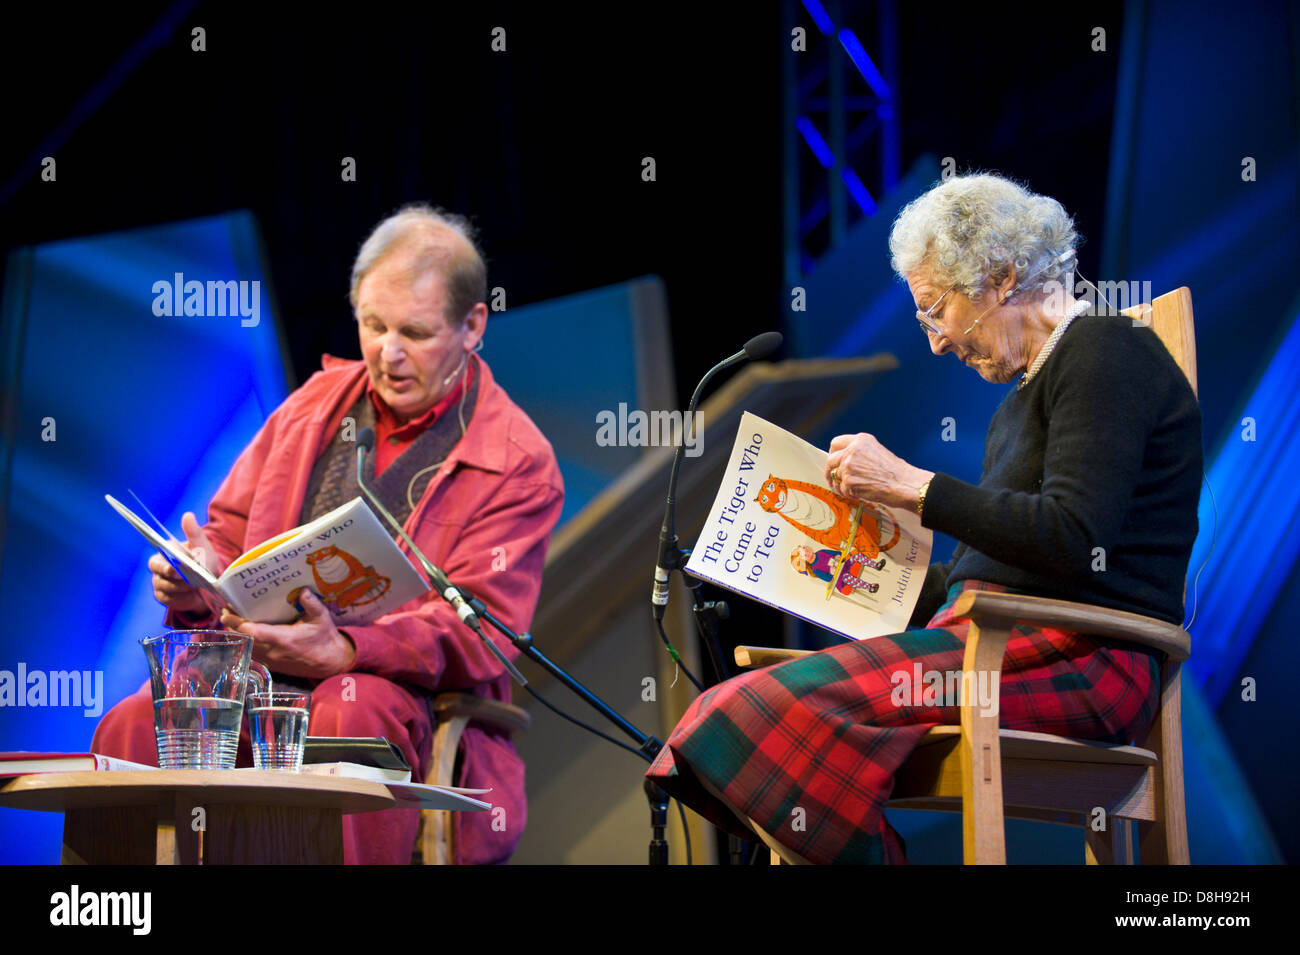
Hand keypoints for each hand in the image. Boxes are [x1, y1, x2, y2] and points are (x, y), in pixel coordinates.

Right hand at [149, 512, 218, 613]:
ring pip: (167, 587)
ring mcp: (160, 584)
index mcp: (163, 554)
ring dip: (182, 587)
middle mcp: (158, 570)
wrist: (209, 583)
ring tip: (196, 585)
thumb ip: (194, 533)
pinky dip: (183, 597)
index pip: (156, 561)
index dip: (165, 566)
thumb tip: (187, 515)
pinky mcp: (165, 597)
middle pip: (159, 575)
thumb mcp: (202, 547)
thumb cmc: (203, 562)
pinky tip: (193, 595)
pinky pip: (171, 599)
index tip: (175, 568)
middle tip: (188, 578)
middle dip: (174, 577)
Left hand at [220, 589, 356, 679]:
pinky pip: (253, 654)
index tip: (227, 612)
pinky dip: (246, 643)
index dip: (237, 623)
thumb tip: (303, 590)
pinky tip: (246, 634)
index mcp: (283, 639)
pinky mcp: (272, 665)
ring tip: (232, 620)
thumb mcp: (322, 618)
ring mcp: (271, 660)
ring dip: (238, 635)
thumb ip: (312, 604)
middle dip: (232, 626)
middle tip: (226, 611)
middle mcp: (273, 651)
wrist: (331, 663)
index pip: (252, 632)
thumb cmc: (325, 639)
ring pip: (246, 647)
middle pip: (243, 639)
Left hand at [824, 433, 933, 509]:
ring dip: (841, 485)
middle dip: (830, 471)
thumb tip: (844, 462)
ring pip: (835, 477)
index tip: (833, 461)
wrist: (904, 485)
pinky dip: (848, 494)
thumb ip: (859, 454)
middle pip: (831, 460)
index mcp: (861, 440)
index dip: (833, 454)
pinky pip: (842, 489)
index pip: (836, 443)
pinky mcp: (848, 481)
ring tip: (853, 490)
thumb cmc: (896, 472)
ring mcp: (849, 466)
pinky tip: (859, 494)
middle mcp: (853, 450)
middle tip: (833, 479)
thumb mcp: (877, 452)